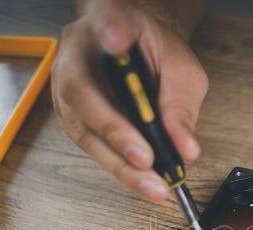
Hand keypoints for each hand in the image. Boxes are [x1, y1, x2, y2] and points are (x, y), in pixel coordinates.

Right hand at [51, 0, 207, 200]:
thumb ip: (182, 103)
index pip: (107, 21)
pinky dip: (118, 165)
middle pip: (82, 92)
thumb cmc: (154, 53)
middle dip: (116, 134)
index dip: (110, 31)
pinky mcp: (72, 115)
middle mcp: (76, 53)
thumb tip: (185, 148)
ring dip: (119, 162)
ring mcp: (66, 85)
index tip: (116, 39)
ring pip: (82, 127)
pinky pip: (91, 143)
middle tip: (146, 162)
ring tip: (151, 185)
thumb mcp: (181, 67)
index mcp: (106, 22)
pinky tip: (141, 179)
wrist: (135, 51)